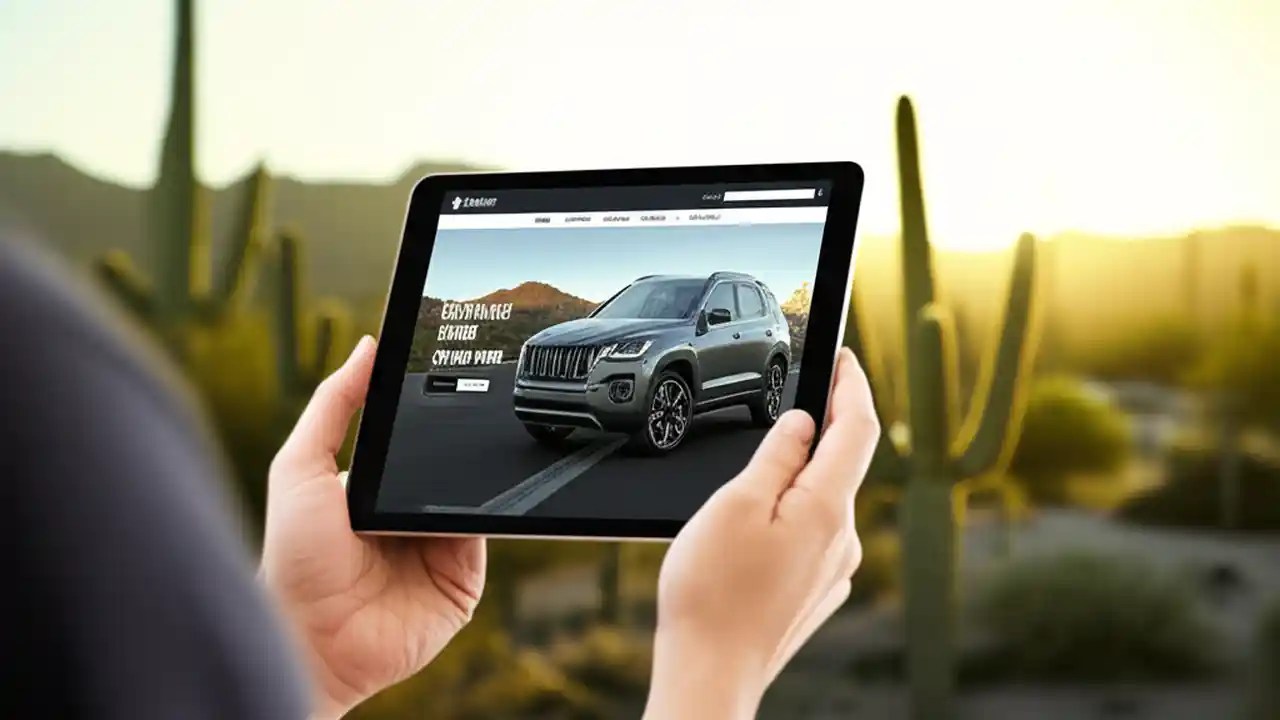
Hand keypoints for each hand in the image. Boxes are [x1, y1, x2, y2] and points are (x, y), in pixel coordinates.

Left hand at [260, 336, 485, 718]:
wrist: (314, 638)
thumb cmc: (293, 561)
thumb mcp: (298, 466)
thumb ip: (332, 405)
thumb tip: (367, 348)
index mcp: (376, 487)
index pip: (414, 437)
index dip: (428, 408)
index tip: (445, 367)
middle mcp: (410, 515)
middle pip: (449, 463)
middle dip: (457, 441)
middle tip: (466, 406)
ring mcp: (440, 547)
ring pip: (473, 495)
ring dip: (468, 481)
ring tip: (454, 466)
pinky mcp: (464, 579)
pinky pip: (486, 535)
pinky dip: (482, 518)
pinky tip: (461, 508)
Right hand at [644, 348, 877, 719]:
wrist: (710, 672)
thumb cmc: (712, 596)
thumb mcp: (734, 504)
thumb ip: (775, 457)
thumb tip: (801, 423)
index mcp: (825, 509)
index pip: (857, 429)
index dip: (852, 386)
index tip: (844, 359)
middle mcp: (841, 540)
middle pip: (841, 465)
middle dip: (817, 432)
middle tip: (785, 408)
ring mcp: (832, 571)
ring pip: (822, 503)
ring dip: (797, 480)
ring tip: (748, 484)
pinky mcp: (816, 593)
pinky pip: (812, 537)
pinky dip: (790, 517)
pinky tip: (752, 531)